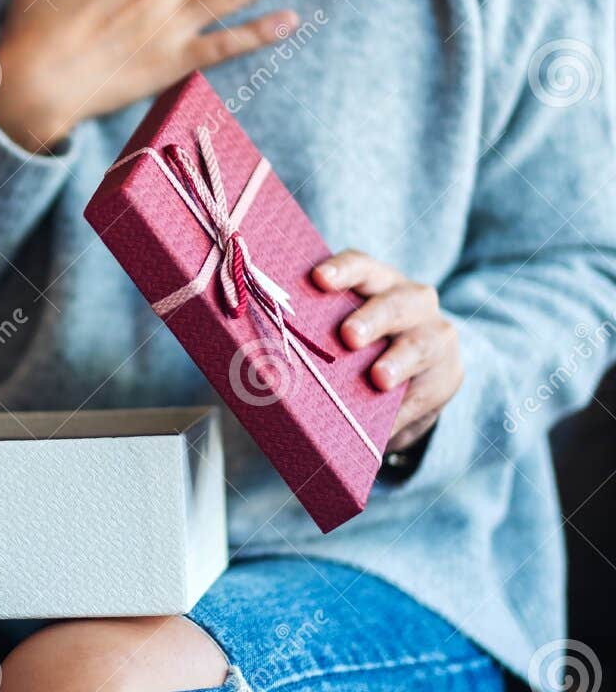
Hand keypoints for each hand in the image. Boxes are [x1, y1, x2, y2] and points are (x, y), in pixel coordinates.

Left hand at [311, 250, 463, 452]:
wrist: (406, 384)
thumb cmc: (354, 350)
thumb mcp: (335, 331)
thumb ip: (307, 331)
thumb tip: (244, 349)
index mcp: (375, 282)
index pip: (361, 267)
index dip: (342, 270)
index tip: (318, 279)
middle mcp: (412, 300)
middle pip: (395, 302)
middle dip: (372, 317)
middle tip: (347, 336)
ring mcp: (435, 336)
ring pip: (421, 343)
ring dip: (398, 360)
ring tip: (378, 378)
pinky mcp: (448, 375)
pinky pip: (426, 392)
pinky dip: (404, 409)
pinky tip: (387, 424)